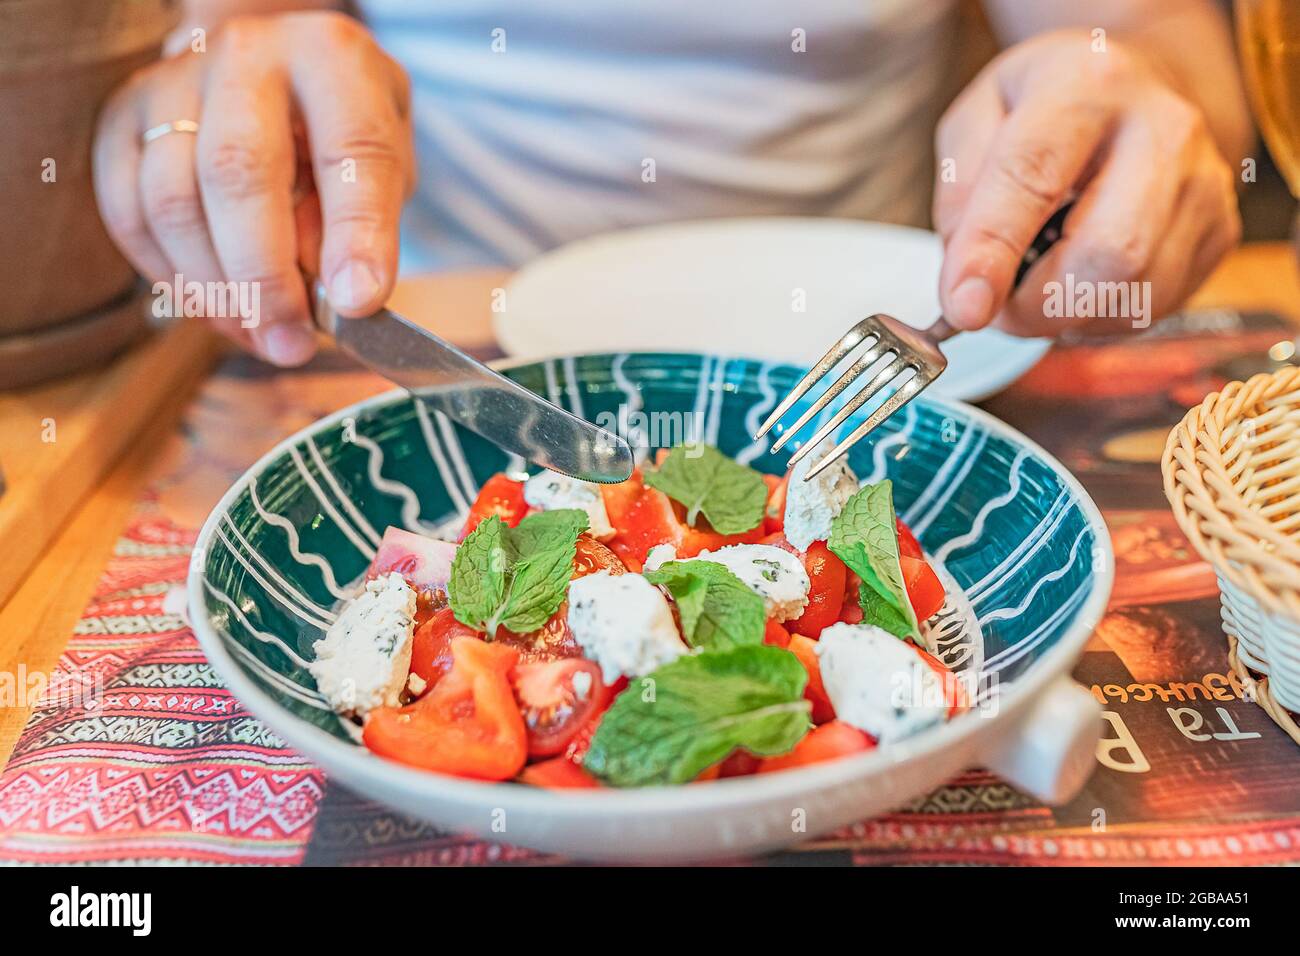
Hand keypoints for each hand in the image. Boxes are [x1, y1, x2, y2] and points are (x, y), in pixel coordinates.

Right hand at [93, 12, 414, 364]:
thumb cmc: (338, 126)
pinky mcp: (122, 121)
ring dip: (217, 291)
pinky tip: (219, 309)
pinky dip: (173, 278)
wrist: (272, 67)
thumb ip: (368, 221)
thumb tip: (341, 296)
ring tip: (262, 336)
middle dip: (265, 278)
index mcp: (332, 60)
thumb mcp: (386, 160)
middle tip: (293, 343)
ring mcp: (172, 84)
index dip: (356, 234)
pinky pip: (128, 214)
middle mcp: (246, 58)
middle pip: (237, 172)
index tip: (357, 303)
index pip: (351, 149)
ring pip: (172, 201)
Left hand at [933, 29, 1240, 335]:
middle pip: (1110, 252)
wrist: (1133, 90)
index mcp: (1085, 87)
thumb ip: (959, 195)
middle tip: (1000, 307)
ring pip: (1135, 294)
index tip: (964, 309)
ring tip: (1035, 289)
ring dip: (1066, 318)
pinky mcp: (1220, 231)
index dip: (993, 253)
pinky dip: (1100, 318)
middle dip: (1039, 306)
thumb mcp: (975, 121)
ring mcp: (1203, 183)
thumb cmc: (1043, 108)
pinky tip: (1078, 286)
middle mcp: (1161, 128)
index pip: (1033, 179)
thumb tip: (966, 285)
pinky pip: (1154, 308)